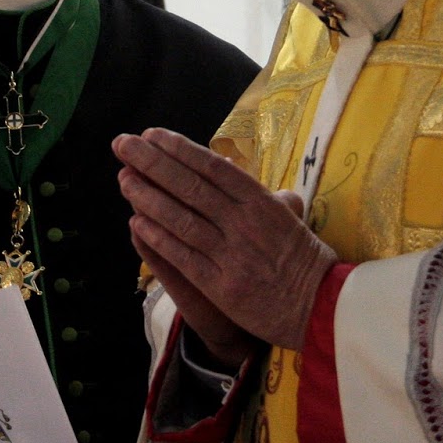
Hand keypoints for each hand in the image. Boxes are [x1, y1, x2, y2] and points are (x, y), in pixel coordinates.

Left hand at [114, 128, 336, 354]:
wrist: (319, 308)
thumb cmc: (304, 261)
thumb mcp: (291, 219)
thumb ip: (260, 192)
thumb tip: (238, 169)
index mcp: (261, 202)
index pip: (213, 167)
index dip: (180, 149)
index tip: (153, 134)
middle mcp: (243, 222)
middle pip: (190, 186)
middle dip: (152, 163)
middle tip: (124, 144)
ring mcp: (231, 253)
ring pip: (181, 219)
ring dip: (148, 197)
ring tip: (123, 178)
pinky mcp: (221, 285)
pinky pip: (183, 256)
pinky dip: (158, 238)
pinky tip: (136, 222)